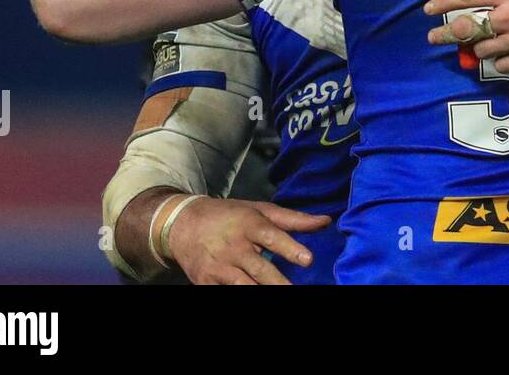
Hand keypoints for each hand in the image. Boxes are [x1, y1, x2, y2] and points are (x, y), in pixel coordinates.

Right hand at [166, 196, 331, 284]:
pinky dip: (237, 296)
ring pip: (243, 287)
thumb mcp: (259, 210)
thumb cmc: (229, 216)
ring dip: (260, 293)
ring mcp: (219, 267)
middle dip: (278, 283)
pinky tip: (252, 298)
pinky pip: (225, 294)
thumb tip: (326, 221)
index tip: (308, 260)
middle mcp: (234, 247)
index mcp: (249, 224)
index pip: (272, 236)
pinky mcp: (206, 283)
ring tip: (281, 296)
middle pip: (260, 269)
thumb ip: (293, 219)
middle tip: (294, 291)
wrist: (182, 224)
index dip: (290, 249)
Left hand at [424, 0, 508, 72]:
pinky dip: (499, 60)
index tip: (428, 10)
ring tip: (477, 45)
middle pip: (466, 28)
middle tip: (433, 38)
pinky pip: (502, 65)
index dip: (443, 4)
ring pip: (483, 49)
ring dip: (477, 47)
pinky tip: (503, 55)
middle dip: (445, 34)